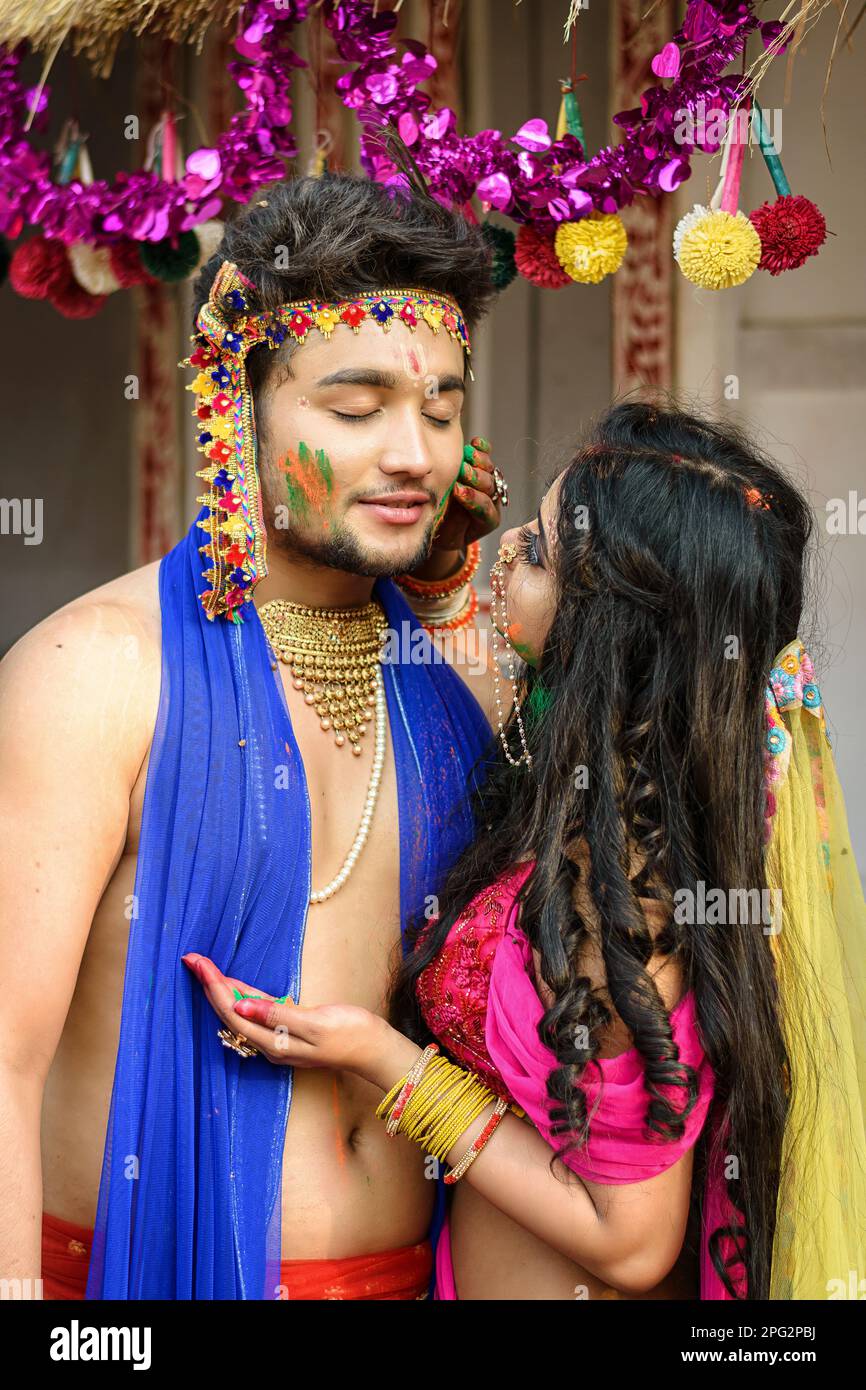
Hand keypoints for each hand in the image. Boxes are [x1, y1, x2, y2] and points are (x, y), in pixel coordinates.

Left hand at [181, 952, 389, 1074]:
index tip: (198, 963)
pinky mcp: (288, 1029)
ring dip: (221, 989)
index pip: (233, 1010)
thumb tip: (243, 1006)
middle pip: (230, 1012)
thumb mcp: (316, 1023)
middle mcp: (269, 1042)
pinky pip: (256, 1011)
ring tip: (204, 968)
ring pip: (240, 1012)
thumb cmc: (351, 1034)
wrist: (374, 1049)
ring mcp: (277, 1037)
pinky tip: (234, 984)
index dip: (213, 986)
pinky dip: (241, 994)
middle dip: (209, 985)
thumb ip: (278, 1015)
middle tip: (192, 959)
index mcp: (273, 1041)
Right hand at [429, 436, 500, 557]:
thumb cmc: (439, 530)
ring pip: (489, 471)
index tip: (457, 492)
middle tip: (462, 471)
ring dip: (479, 462)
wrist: (437, 524)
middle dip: (475, 478)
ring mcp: (486, 484)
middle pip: (489, 487)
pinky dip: (482, 449)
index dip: (473, 500)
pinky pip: (486, 457)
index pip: (485, 509)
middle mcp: (489, 500)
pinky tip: (475, 443)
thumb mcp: (441, 532)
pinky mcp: (480, 468)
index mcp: (486, 521)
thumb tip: (433, 508)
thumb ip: (443, 520)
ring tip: (467, 454)